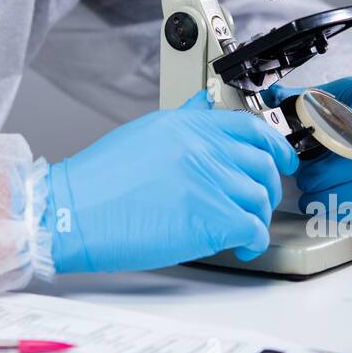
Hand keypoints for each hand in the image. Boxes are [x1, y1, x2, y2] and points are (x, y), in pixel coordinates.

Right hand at [46, 91, 297, 272]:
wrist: (71, 212)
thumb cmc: (98, 182)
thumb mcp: (143, 134)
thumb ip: (182, 122)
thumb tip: (203, 107)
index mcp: (187, 125)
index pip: (249, 127)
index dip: (274, 146)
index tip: (280, 159)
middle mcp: (202, 148)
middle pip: (263, 163)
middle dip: (268, 186)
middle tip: (258, 200)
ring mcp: (208, 181)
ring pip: (260, 198)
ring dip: (256, 216)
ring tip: (241, 228)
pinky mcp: (209, 218)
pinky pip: (253, 228)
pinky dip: (253, 240)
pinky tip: (241, 245)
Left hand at [264, 77, 351, 214]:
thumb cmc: (335, 108)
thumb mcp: (315, 96)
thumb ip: (292, 101)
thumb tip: (266, 102)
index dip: (343, 138)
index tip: (317, 150)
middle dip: (336, 174)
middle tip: (308, 184)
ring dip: (345, 195)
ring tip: (315, 201)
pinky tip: (335, 208)